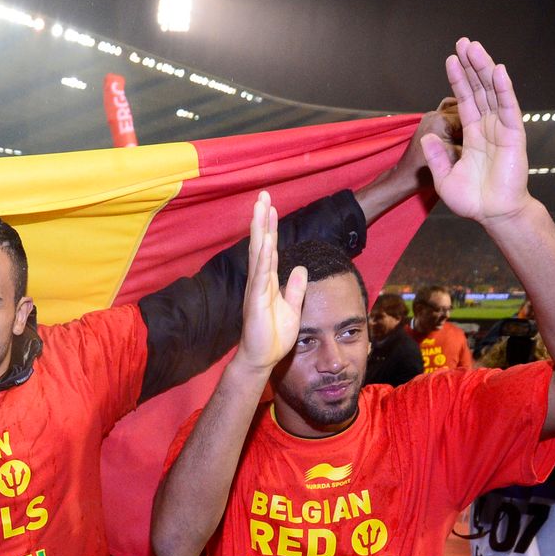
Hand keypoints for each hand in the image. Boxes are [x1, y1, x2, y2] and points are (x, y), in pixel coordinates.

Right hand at [233, 192, 306, 373]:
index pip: (269, 249)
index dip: (270, 228)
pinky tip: (266, 242)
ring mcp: (255, 290)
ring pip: (258, 254)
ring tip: (261, 208)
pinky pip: (260, 276)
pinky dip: (263, 259)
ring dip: (260, 231)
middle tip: (263, 195)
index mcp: (268, 282)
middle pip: (260, 244)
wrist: (261, 359)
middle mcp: (259, 281)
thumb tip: (300, 268)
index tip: (271, 206)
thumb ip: (295, 289)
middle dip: (262, 219)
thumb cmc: (273, 337)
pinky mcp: (255, 302)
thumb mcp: (292, 309)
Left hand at [422, 38, 529, 224]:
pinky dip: (504, 89)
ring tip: (474, 47)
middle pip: (479, 88)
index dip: (458, 79)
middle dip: (471, 65)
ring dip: (484, 69)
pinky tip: (498, 71)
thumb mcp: (445, 178)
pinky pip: (509, 108)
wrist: (492, 214)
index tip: (450, 59)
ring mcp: (502, 128)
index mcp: (473, 134)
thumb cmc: (472, 199)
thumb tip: (428, 135)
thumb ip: (437, 156)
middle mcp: (488, 126)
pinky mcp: (514, 135)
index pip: (465, 99)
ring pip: (493, 92)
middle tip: (463, 42)